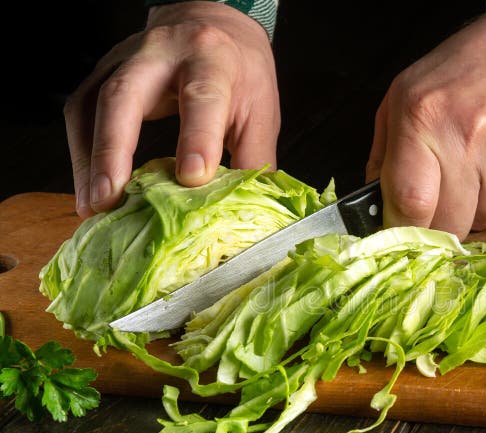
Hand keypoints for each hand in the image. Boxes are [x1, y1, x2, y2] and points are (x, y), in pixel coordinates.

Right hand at [65, 1, 279, 217]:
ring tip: (94, 206)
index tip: (192, 178)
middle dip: (114, 149)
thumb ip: (254, 159)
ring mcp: (124, 61)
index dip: (197, 138)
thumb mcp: (261, 111)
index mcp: (212, 59)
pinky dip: (83, 157)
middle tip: (109, 198)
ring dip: (89, 162)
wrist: (213, 25)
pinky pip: (82, 115)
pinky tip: (90, 190)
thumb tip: (246, 211)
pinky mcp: (102, 74)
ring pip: (92, 106)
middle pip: (125, 95)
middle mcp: (161, 53)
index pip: (203, 97)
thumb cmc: (239, 74)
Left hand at [366, 2, 485, 238]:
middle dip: (443, 222)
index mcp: (422, 118)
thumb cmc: (463, 73)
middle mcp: (467, 136)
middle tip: (447, 194)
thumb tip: (377, 211)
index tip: (405, 236)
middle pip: (448, 224)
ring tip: (483, 163)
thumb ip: (384, 156)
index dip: (405, 231)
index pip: (410, 204)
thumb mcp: (404, 96)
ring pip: (484, 221)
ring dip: (478, 207)